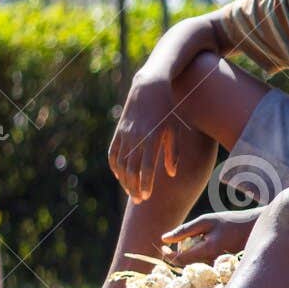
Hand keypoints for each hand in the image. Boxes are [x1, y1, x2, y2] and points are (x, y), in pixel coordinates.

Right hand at [109, 73, 183, 202]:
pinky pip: (113, 152)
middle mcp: (136, 136)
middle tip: (139, 201)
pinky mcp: (119, 130)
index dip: (145, 184)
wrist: (149, 86)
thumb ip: (173, 153)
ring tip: (130, 192)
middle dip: (134, 187)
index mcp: (152, 137)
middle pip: (131, 168)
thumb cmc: (169, 109)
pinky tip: (119, 176)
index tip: (147, 197)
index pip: (147, 167)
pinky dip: (114, 166)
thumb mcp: (175, 129)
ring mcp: (125, 133)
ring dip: (124, 180)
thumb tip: (171, 174)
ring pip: (121, 163)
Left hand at [161, 209, 259, 265]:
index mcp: (207, 250)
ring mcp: (217, 266)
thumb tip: (164, 239)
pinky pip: (204, 262)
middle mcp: (212, 262)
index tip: (163, 247)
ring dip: (191, 251)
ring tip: (202, 237)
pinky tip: (209, 242)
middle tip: (187, 236)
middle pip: (186, 263)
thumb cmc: (230, 221)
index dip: (168, 255)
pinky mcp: (221, 266)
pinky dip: (200, 252)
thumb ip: (184, 230)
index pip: (180, 260)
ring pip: (195, 263)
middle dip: (181, 251)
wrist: (254, 228)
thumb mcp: (206, 221)